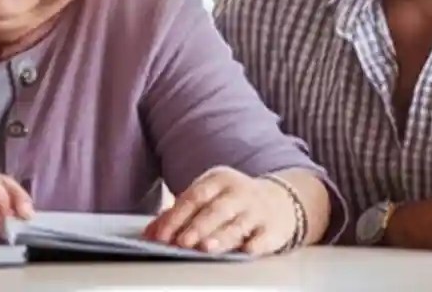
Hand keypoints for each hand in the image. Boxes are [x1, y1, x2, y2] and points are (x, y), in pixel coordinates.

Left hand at [144, 167, 296, 255]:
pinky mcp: (273, 228)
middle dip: (197, 226)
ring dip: (221, 236)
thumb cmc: (232, 202)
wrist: (280, 202)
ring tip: (206, 248)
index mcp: (217, 180)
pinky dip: (256, 243)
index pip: (194, 197)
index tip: (161, 235)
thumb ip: (179, 214)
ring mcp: (257, 209)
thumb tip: (150, 233)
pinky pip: (264, 236)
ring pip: (238, 224)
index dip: (176, 216)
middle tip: (182, 242)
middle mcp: (238, 192)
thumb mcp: (207, 199)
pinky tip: (247, 250)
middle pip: (215, 209)